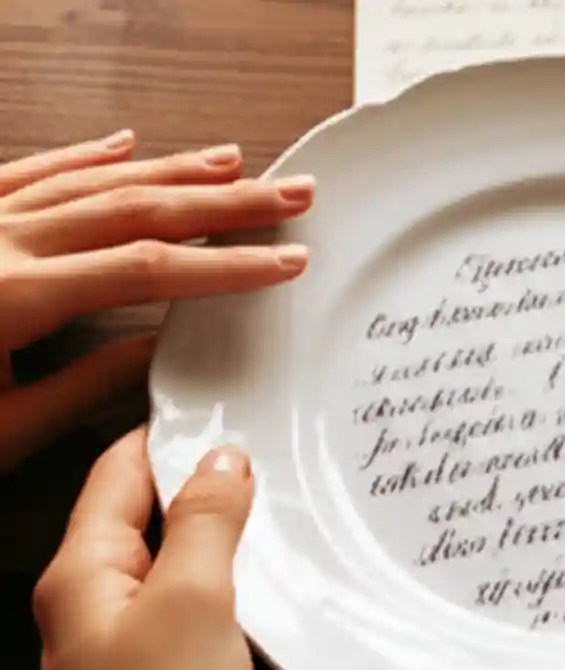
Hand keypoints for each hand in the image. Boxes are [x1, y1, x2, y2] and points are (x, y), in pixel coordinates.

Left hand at [0, 131, 313, 469]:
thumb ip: (85, 386)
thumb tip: (163, 351)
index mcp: (11, 296)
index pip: (148, 269)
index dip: (229, 265)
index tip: (288, 259)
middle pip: (134, 208)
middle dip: (224, 203)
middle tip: (291, 192)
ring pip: (90, 181)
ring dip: (171, 170)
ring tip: (236, 163)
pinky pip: (26, 171)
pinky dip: (80, 155)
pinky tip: (126, 142)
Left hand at [35, 429, 257, 669]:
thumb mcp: (191, 602)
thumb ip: (204, 524)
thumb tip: (220, 464)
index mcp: (80, 577)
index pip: (117, 474)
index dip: (164, 436)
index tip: (212, 410)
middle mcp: (92, 608)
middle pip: (143, 517)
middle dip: (196, 483)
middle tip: (253, 454)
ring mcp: (124, 644)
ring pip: (170, 564)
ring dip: (215, 535)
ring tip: (265, 509)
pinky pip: (189, 607)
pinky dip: (222, 582)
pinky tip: (259, 584)